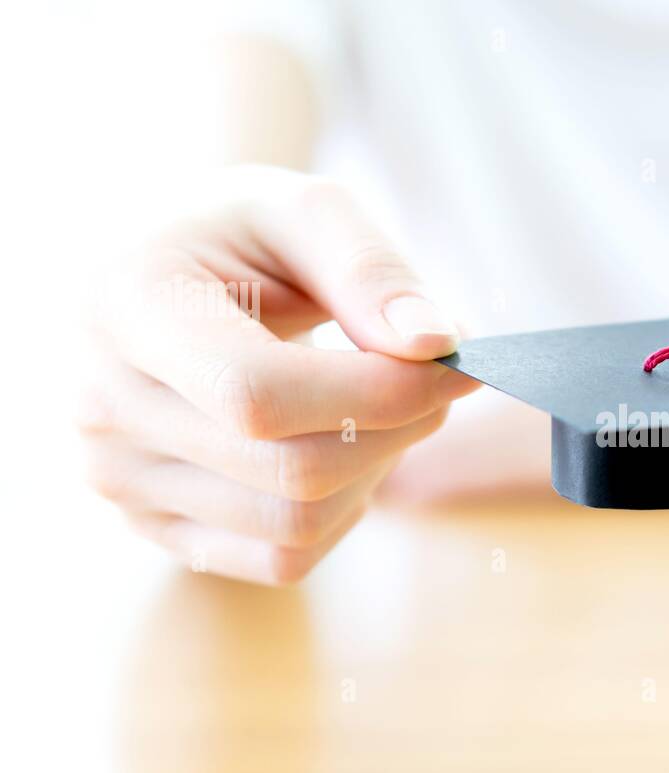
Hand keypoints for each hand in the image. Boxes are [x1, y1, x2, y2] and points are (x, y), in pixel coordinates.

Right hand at [80, 166, 478, 583]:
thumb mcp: (304, 208)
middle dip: (397, 427)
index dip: (379, 393)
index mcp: (125, 307)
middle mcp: (102, 405)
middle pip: (292, 470)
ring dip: (376, 469)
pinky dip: (341, 510)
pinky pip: (282, 560)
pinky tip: (342, 447)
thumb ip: (371, 269)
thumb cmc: (239, 234)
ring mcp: (120, 479)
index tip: (456, 365)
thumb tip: (434, 345)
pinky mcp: (156, 528)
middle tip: (435, 380)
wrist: (162, 272)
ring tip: (379, 403)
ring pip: (296, 524)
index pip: (258, 396)